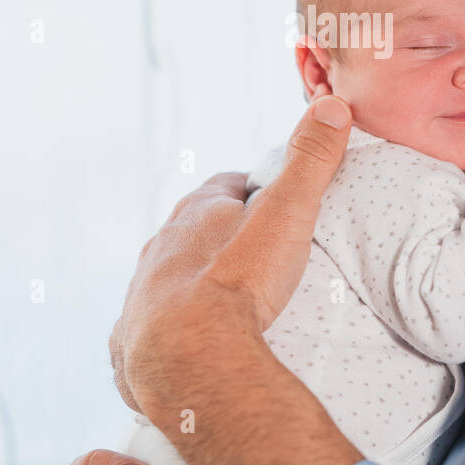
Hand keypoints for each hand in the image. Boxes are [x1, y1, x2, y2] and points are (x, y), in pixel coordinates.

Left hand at [111, 93, 352, 415]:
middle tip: (257, 258)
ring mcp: (141, 297)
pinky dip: (172, 332)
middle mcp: (159, 248)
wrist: (189, 360)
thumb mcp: (286, 213)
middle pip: (192, 233)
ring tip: (227, 304)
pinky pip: (151, 330)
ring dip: (194, 284)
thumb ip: (309, 160)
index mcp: (195, 213)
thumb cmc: (238, 283)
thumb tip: (333, 105)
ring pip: (169, 279)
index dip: (250, 194)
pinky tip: (191, 346)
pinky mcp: (131, 343)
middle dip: (221, 239)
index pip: (225, 188)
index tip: (273, 205)